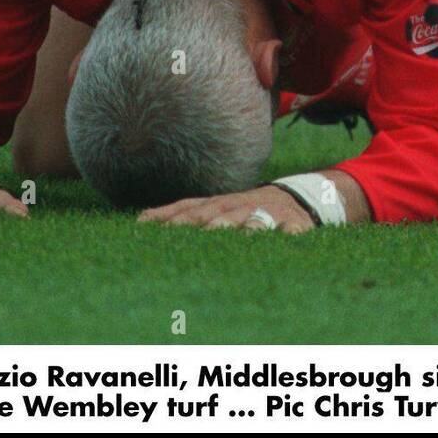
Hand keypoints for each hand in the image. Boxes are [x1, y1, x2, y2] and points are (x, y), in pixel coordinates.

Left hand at [138, 185, 315, 233]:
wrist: (295, 199)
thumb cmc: (244, 208)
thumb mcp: (216, 207)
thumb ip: (183, 213)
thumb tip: (141, 221)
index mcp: (218, 204)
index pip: (190, 208)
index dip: (169, 216)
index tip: (145, 226)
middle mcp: (239, 206)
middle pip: (218, 212)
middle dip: (200, 220)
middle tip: (182, 232)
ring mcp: (266, 214)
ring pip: (252, 219)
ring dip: (238, 224)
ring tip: (227, 232)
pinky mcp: (292, 225)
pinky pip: (289, 230)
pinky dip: (285, 233)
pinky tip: (280, 238)